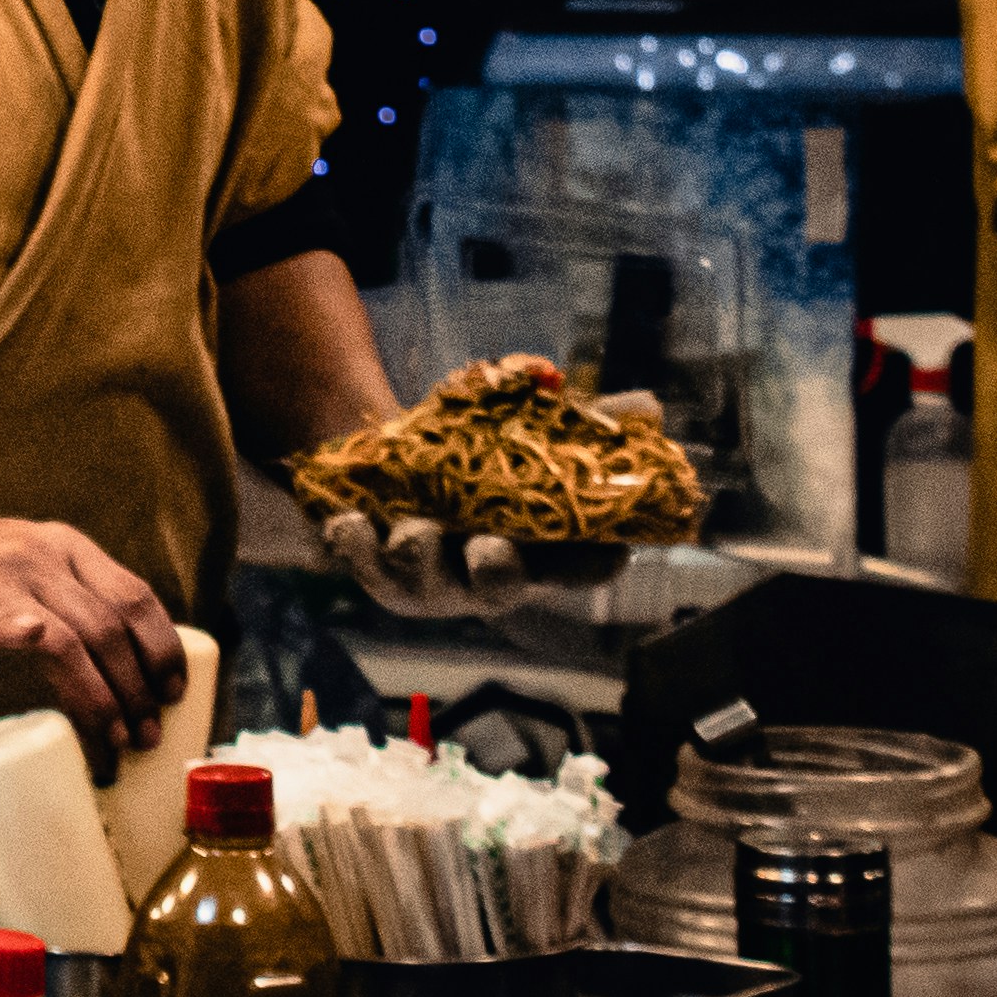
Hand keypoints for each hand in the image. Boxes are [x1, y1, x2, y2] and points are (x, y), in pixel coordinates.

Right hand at [0, 485, 181, 768]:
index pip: (136, 593)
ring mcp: (12, 579)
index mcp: (59, 543)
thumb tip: (99, 661)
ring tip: (125, 737)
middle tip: (154, 727)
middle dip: (148, 680)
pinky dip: (74, 679)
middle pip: (121, 620)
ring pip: (91, 637)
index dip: (165, 644)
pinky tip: (88, 711)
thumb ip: (52, 593)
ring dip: (117, 695)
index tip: (175, 687)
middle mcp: (44, 554)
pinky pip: (44, 643)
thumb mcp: (9, 561)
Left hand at [305, 389, 665, 617]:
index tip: (613, 551)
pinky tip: (346, 524)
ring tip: (414, 528)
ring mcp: (425, 579)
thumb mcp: (524, 435)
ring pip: (425, 581)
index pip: (578, 569)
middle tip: (490, 547)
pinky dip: (354, 544)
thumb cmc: (472, 461)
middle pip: (500, 588)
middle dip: (497, 573)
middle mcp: (483, 575)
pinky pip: (360, 563)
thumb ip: (581, 423)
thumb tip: (650, 409)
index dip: (597, 563)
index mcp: (534, 552)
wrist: (380, 464)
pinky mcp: (370, 567)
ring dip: (422, 554)